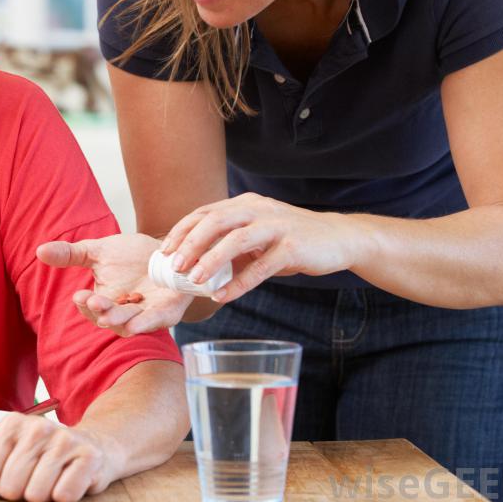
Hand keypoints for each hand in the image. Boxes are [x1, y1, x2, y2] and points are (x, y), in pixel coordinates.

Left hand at [0, 413, 119, 501]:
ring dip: (43, 497)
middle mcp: (37, 427)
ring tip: (52, 481)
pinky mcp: (88, 456)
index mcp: (10, 424)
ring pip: (36, 494)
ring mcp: (64, 439)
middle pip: (10, 487)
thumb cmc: (40, 458)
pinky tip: (69, 482)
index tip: (11, 475)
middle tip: (34, 480)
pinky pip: (64, 495)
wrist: (91, 447)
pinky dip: (65, 497)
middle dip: (20, 493)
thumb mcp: (5, 461)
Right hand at [37, 234, 192, 335]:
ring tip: (108, 317)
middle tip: (93, 303)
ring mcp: (147, 315)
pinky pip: (157, 321)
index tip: (79, 296)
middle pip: (110, 319)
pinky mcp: (168, 312)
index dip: (85, 305)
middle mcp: (124, 312)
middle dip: (101, 312)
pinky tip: (137, 324)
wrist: (168, 251)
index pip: (91, 308)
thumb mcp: (98, 250)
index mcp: (106, 301)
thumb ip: (70, 254)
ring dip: (119, 321)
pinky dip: (146, 323)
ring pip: (131, 324)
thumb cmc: (132, 255)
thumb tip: (39, 251)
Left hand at [162, 192, 363, 302]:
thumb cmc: (290, 239)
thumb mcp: (257, 235)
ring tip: (193, 280)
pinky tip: (223, 297)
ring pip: (236, 240)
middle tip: (173, 265)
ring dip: (211, 260)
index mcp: (245, 204)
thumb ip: (230, 244)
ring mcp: (276, 227)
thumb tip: (193, 266)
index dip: (182, 230)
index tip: (164, 250)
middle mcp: (258, 210)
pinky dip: (239, 283)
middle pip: (216, 221)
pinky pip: (261, 267)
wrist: (338, 239)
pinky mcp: (292, 248)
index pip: (205, 212)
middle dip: (191, 243)